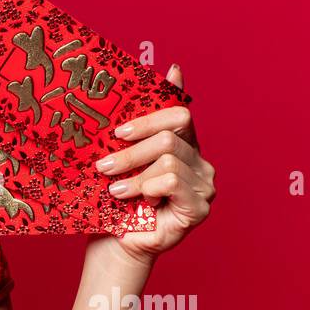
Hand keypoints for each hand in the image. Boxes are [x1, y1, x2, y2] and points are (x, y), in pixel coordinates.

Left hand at [87, 63, 215, 267]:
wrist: (116, 241)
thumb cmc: (119, 198)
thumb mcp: (124, 157)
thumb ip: (142, 121)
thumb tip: (171, 68)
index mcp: (185, 144)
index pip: (179, 114)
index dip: (149, 118)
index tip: (119, 132)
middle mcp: (200, 162)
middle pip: (168, 138)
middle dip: (130, 153)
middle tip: (104, 166)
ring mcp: (204, 185)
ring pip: (168, 161)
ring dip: (134, 177)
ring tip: (116, 191)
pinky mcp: (199, 207)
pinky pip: (172, 182)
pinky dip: (148, 189)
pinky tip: (139, 202)